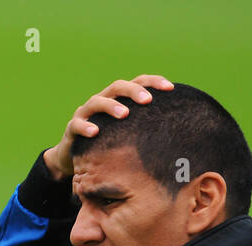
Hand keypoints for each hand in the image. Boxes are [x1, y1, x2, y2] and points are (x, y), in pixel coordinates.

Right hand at [42, 75, 174, 180]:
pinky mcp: (72, 129)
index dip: (153, 82)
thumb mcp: (128, 135)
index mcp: (118, 99)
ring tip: (124, 114)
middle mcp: (102, 101)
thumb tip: (179, 133)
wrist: (74, 158)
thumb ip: (146, 128)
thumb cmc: (109, 145)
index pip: (137, 83)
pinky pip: (77, 124)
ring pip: (97, 102)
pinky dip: (86, 126)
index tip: (170, 87)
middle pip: (117, 87)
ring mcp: (86, 113)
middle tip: (148, 100)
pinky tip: (95, 132)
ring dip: (112, 106)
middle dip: (133, 91)